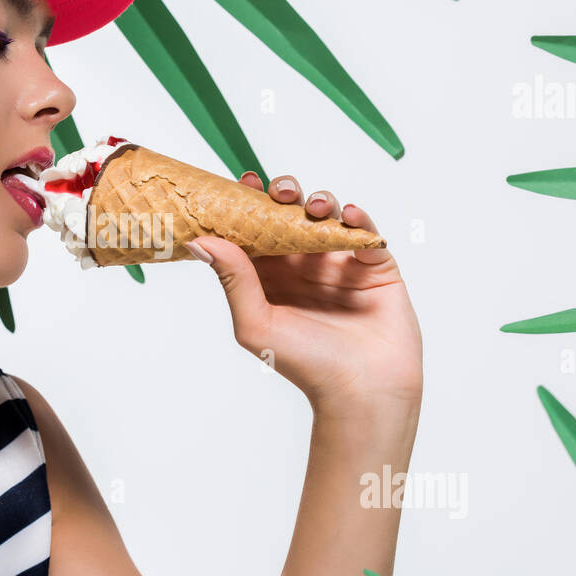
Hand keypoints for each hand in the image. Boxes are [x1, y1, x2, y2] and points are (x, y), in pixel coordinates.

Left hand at [185, 171, 422, 416]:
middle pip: (292, 215)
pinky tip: (347, 216)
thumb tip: (199, 241)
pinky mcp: (375, 266)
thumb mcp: (256, 323)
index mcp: (272, 276)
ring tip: (315, 206)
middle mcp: (305, 264)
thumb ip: (233, 279)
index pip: (256, 230)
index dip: (248, 204)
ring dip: (321, 202)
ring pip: (329, 217)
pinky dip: (358, 219)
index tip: (241, 183)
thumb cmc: (306, 365)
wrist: (362, 393)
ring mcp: (341, 263)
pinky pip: (366, 232)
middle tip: (279, 192)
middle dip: (285, 195)